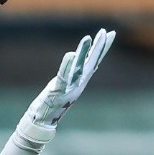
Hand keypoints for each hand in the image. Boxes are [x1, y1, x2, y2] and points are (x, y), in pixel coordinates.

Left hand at [16, 28, 115, 150]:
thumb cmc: (53, 102)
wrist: (42, 122)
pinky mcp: (57, 92)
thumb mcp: (65, 84)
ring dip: (83, 53)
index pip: (94, 61)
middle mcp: (78, 84)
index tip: (111, 33)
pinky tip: (71, 54)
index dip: (102, 48)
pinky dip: (67, 66)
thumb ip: (72, 71)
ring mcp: (69, 88)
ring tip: (88, 37)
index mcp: (80, 81)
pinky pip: (63, 77)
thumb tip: (75, 54)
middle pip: (90, 63)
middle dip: (98, 48)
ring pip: (78, 68)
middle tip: (105, 32)